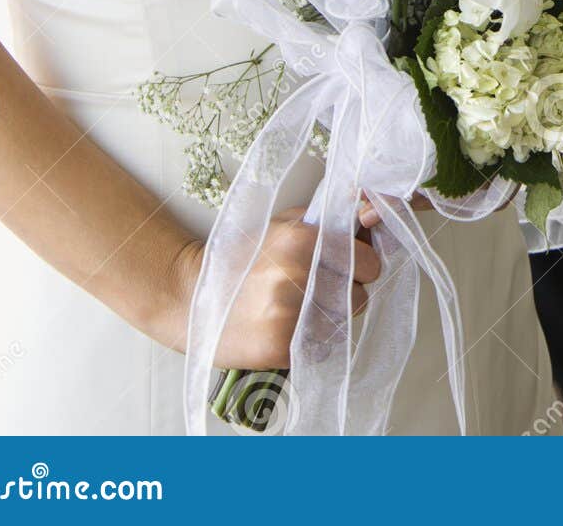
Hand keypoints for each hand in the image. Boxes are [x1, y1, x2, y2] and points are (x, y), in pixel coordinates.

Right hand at [168, 203, 383, 370]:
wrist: (190, 295)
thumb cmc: (243, 255)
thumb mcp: (283, 223)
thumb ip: (329, 220)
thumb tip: (372, 214)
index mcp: (302, 239)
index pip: (368, 260)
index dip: (362, 263)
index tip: (350, 265)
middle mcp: (298, 276)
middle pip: (360, 294)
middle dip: (348, 291)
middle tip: (319, 287)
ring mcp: (289, 314)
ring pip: (343, 322)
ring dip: (330, 317)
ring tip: (298, 306)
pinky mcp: (281, 348)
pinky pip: (323, 346)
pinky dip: (311, 339)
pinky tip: (286, 325)